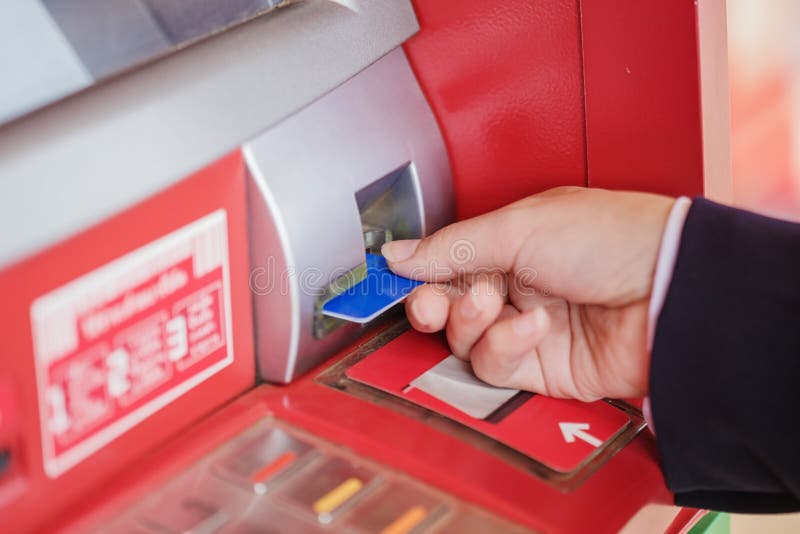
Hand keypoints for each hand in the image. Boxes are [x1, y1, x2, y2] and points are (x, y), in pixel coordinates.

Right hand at [382, 187, 674, 400]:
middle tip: (430, 304)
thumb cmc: (611, 239)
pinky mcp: (542, 369)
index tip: (392, 279)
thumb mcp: (518, 228)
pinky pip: (496, 367)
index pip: (445, 262)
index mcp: (508, 242)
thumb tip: (397, 254)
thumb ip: (451, 246)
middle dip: (432, 306)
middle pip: (446, 307)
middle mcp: (515, 285)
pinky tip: (531, 327)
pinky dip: (505, 347)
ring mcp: (527, 328)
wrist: (670, 288)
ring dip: (473, 323)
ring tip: (496, 305)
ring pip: (465, 340)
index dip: (417, 273)